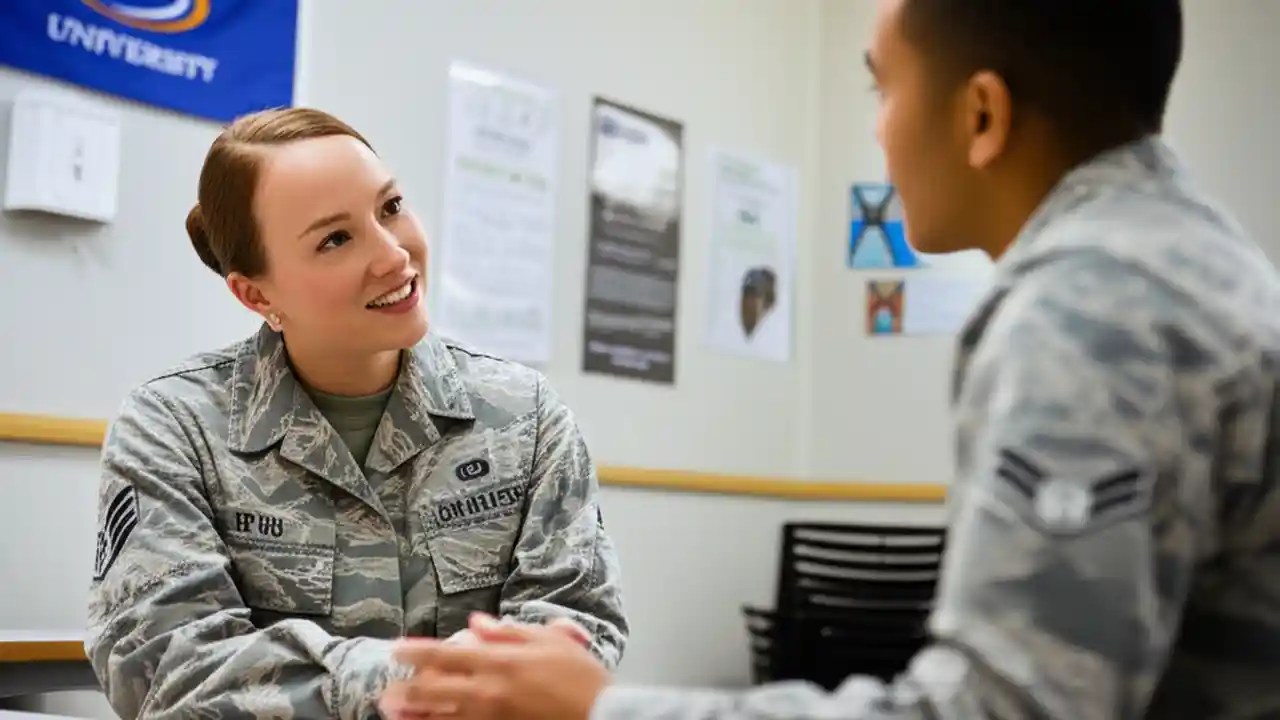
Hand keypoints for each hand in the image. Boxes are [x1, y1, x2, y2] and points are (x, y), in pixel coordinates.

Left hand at [387, 613, 609, 719]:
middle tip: (386, 690)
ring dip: (414, 714)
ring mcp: (491, 719)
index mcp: (500, 662)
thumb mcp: (550, 641)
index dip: (416, 652)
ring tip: (392, 712)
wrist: (603, 716)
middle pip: (435, 690)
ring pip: (441, 717)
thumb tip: (476, 625)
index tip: (395, 649)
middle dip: (406, 689)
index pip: (446, 655)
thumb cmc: (581, 678)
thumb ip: (508, 632)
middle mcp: (489, 692)